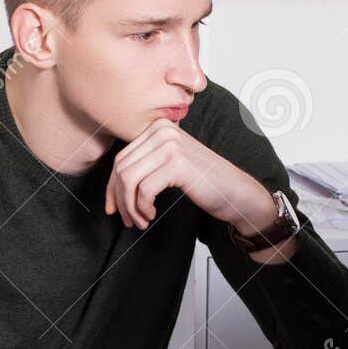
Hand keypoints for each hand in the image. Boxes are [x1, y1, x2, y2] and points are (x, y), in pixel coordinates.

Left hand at [104, 118, 274, 234]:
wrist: (235, 192)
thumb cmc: (204, 182)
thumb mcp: (170, 166)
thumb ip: (145, 166)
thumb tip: (112, 188)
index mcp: (158, 127)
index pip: (121, 158)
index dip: (112, 188)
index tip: (113, 209)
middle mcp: (162, 130)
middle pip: (121, 169)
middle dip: (120, 200)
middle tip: (129, 220)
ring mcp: (170, 144)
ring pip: (128, 179)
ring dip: (131, 207)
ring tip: (141, 221)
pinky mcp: (176, 162)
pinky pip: (143, 189)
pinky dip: (143, 207)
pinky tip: (152, 215)